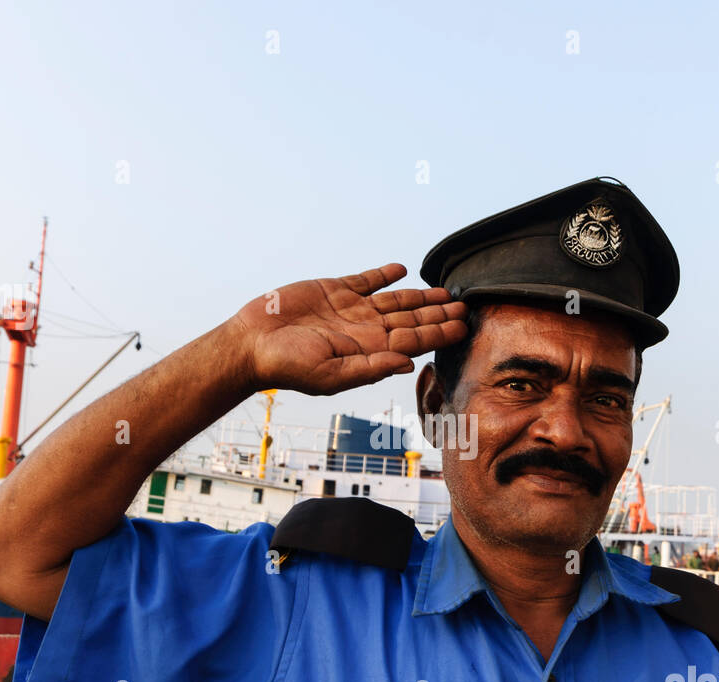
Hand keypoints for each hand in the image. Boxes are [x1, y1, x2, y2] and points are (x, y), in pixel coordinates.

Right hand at [232, 263, 468, 394]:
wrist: (253, 344)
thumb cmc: (288, 367)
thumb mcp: (331, 375)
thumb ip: (371, 368)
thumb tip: (409, 363)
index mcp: (368, 350)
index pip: (413, 340)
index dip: (439, 333)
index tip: (463, 327)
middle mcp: (365, 329)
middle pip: (411, 319)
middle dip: (438, 314)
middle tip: (465, 307)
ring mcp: (351, 309)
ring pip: (395, 300)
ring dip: (421, 295)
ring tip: (445, 291)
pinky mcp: (333, 290)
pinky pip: (365, 280)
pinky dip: (384, 275)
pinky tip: (402, 270)